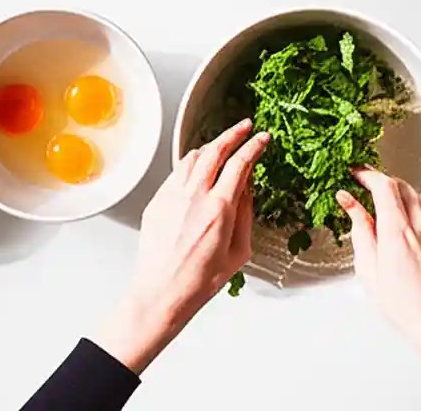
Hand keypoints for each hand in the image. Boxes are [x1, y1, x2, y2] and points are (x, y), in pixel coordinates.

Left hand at [94, 119, 267, 371]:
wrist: (162, 293)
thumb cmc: (201, 280)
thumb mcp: (239, 251)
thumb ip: (246, 213)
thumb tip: (247, 186)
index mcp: (219, 209)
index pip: (240, 164)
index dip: (254, 146)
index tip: (262, 139)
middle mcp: (194, 197)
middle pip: (215, 150)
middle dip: (233, 134)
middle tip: (244, 126)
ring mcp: (172, 196)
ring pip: (192, 156)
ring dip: (211, 145)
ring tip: (222, 144)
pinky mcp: (157, 202)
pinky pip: (177, 172)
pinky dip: (191, 162)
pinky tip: (198, 165)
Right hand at [337, 168, 420, 388]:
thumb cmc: (402, 302)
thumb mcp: (368, 266)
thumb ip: (360, 228)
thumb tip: (349, 203)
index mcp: (397, 230)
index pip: (384, 185)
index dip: (368, 174)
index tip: (356, 174)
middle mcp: (419, 225)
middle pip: (402, 185)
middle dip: (382, 180)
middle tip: (365, 184)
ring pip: (416, 196)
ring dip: (398, 192)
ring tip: (382, 203)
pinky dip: (411, 209)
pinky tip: (401, 223)